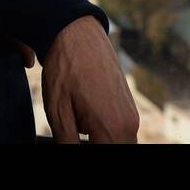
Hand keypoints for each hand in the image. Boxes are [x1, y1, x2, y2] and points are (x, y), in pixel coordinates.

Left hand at [37, 15, 139, 142]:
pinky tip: (84, 111)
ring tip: (77, 118)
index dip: (88, 152)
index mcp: (113, 129)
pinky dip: (104, 129)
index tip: (74, 139)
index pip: (106, 156)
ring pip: (118, 141)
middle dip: (96, 144)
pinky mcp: (129, 104)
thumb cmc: (65, 69)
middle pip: (115, 149)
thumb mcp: (57, 113)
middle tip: (75, 130)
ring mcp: (132, 113)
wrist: (75, 33)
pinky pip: (120, 128)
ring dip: (100, 139)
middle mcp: (130, 123)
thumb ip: (67, 143)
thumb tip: (69, 153)